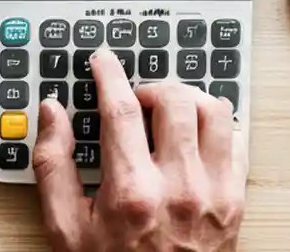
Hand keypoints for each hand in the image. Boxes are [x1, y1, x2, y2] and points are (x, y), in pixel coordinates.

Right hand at [32, 48, 246, 250]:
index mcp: (132, 191)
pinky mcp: (236, 201)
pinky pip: (238, 140)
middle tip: (132, 94)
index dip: (109, 74)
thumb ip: (52, 165)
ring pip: (214, 112)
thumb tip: (51, 114)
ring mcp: (215, 193)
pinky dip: (218, 125)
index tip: (103, 61)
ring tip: (166, 108)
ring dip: (188, 99)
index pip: (121, 108)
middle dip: (148, 85)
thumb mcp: (64, 228)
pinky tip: (195, 132)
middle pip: (173, 100)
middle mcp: (180, 187)